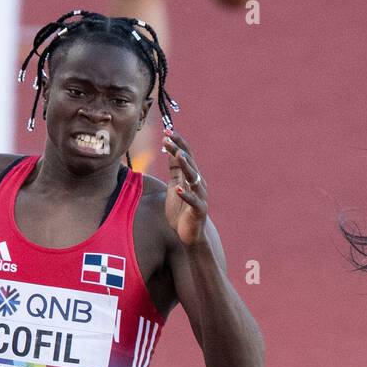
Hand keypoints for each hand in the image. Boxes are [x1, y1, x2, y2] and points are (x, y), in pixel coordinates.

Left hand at [162, 129, 206, 245]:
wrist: (190, 235)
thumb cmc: (181, 210)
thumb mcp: (175, 185)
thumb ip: (175, 170)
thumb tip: (171, 150)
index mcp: (191, 176)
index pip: (185, 155)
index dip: (177, 143)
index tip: (166, 131)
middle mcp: (198, 183)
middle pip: (189, 162)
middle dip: (179, 148)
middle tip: (168, 137)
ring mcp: (200, 196)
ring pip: (193, 178)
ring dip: (186, 166)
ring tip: (178, 155)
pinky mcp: (198, 210)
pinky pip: (193, 201)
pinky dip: (186, 195)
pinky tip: (178, 189)